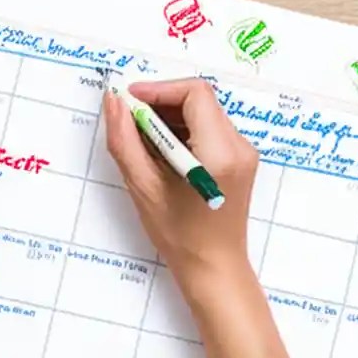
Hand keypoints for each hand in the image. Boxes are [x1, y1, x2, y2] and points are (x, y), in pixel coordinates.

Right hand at [103, 79, 258, 301]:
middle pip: (199, 100)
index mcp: (220, 153)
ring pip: (203, 113)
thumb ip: (125, 140)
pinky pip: (209, 129)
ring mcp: (243, 152)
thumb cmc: (180, 236)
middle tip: (129, 120)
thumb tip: (114, 101)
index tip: (129, 101)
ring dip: (170, 117)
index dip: (158, 89)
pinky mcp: (239, 159)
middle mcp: (239, 146)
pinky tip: (162, 153)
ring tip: (142, 140)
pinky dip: (182, 131)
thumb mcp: (144, 187)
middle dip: (161, 103)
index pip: (195, 93)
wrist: (214, 268)